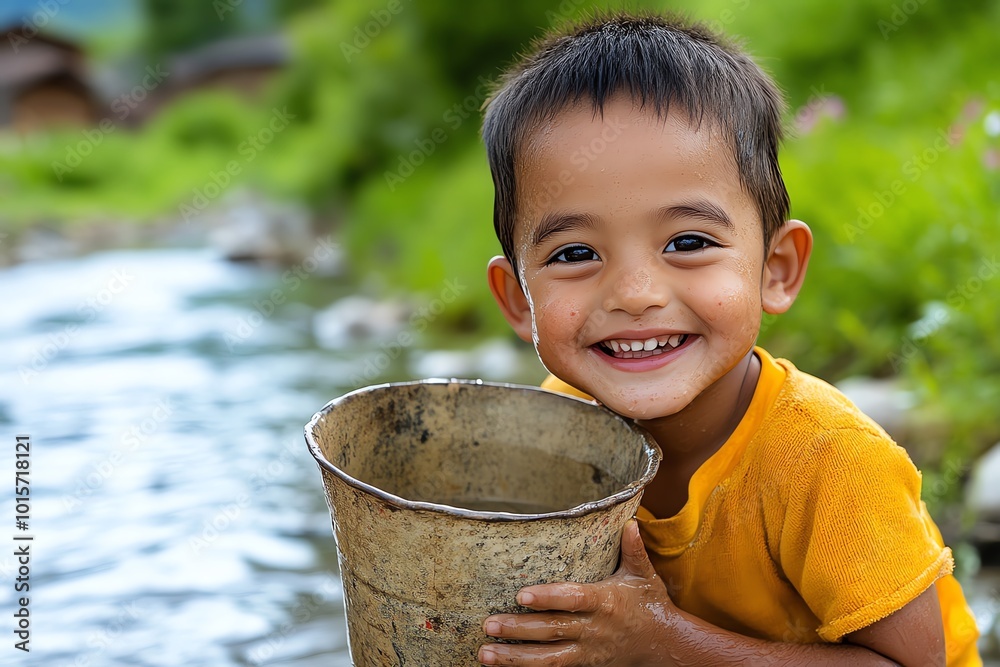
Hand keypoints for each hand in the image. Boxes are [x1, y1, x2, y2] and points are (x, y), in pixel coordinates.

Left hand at [478, 519, 674, 665]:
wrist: (664, 646)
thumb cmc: (649, 605)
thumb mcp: (644, 576)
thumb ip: (634, 550)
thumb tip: (630, 523)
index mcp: (605, 602)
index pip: (572, 599)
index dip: (547, 598)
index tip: (521, 595)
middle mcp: (593, 629)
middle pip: (551, 630)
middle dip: (519, 629)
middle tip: (489, 624)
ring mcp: (586, 651)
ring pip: (547, 658)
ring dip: (514, 657)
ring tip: (485, 652)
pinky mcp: (583, 665)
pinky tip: (503, 665)